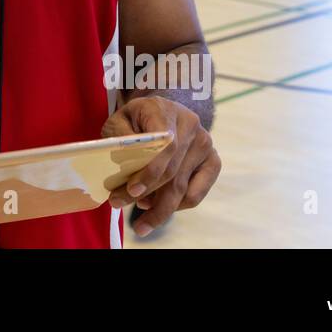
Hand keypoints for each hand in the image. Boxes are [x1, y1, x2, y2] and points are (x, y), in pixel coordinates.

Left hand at [101, 96, 220, 235]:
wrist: (159, 112)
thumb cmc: (134, 121)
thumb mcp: (118, 121)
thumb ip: (120, 140)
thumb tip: (124, 168)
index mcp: (164, 110)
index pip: (165, 146)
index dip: (149, 172)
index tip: (132, 191)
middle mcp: (190, 124)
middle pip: (172, 171)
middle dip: (146, 195)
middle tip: (120, 206)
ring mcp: (205, 143)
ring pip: (182, 187)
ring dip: (159, 209)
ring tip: (139, 221)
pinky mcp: (213, 161)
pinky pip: (196, 194)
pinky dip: (177, 207)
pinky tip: (155, 207)